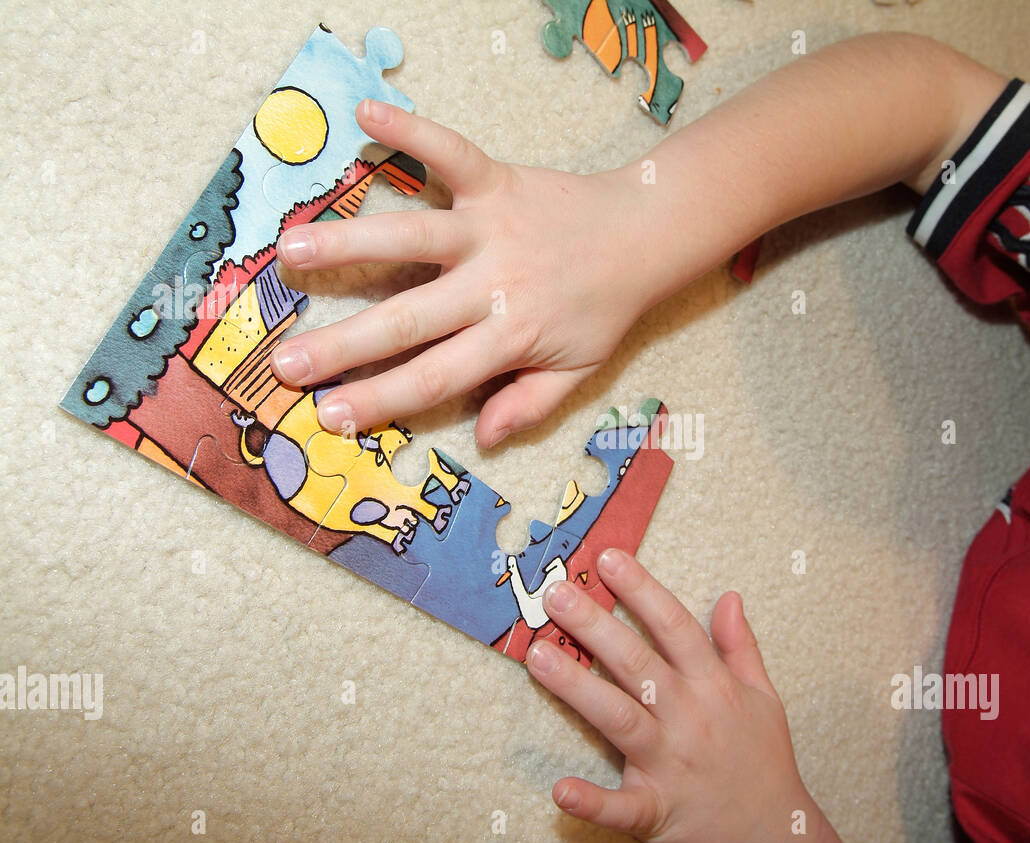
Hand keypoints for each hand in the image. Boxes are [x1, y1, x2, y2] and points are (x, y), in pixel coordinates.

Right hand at [270, 99, 657, 446]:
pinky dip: (412, 131)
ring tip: (290, 251)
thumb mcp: (578, 370)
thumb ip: (529, 404)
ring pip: (413, 236)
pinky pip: (451, 153)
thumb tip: (484, 439)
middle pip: (410, 320)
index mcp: (510, 337)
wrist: (644, 234)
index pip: (435, 377)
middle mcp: (493, 285)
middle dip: (345, 345)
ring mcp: (491, 229)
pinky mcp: (496, 180)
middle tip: (284, 363)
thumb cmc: (604, 307)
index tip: (328, 416)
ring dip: (350, 242)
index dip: (380, 399)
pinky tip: (366, 114)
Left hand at [527, 548, 855, 842]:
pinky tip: (560, 789)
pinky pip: (620, 807)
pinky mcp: (656, 810)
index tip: (609, 559)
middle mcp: (690, 719)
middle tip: (557, 593)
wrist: (777, 839)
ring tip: (538, 656)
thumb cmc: (764, 764)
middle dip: (596, 625)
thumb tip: (728, 597)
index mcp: (714, 688)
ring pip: (618, 718)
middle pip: (637, 662)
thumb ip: (740, 647)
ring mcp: (671, 764)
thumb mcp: (763, 697)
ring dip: (576, 687)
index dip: (642, 590)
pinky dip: (591, 801)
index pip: (674, 627)